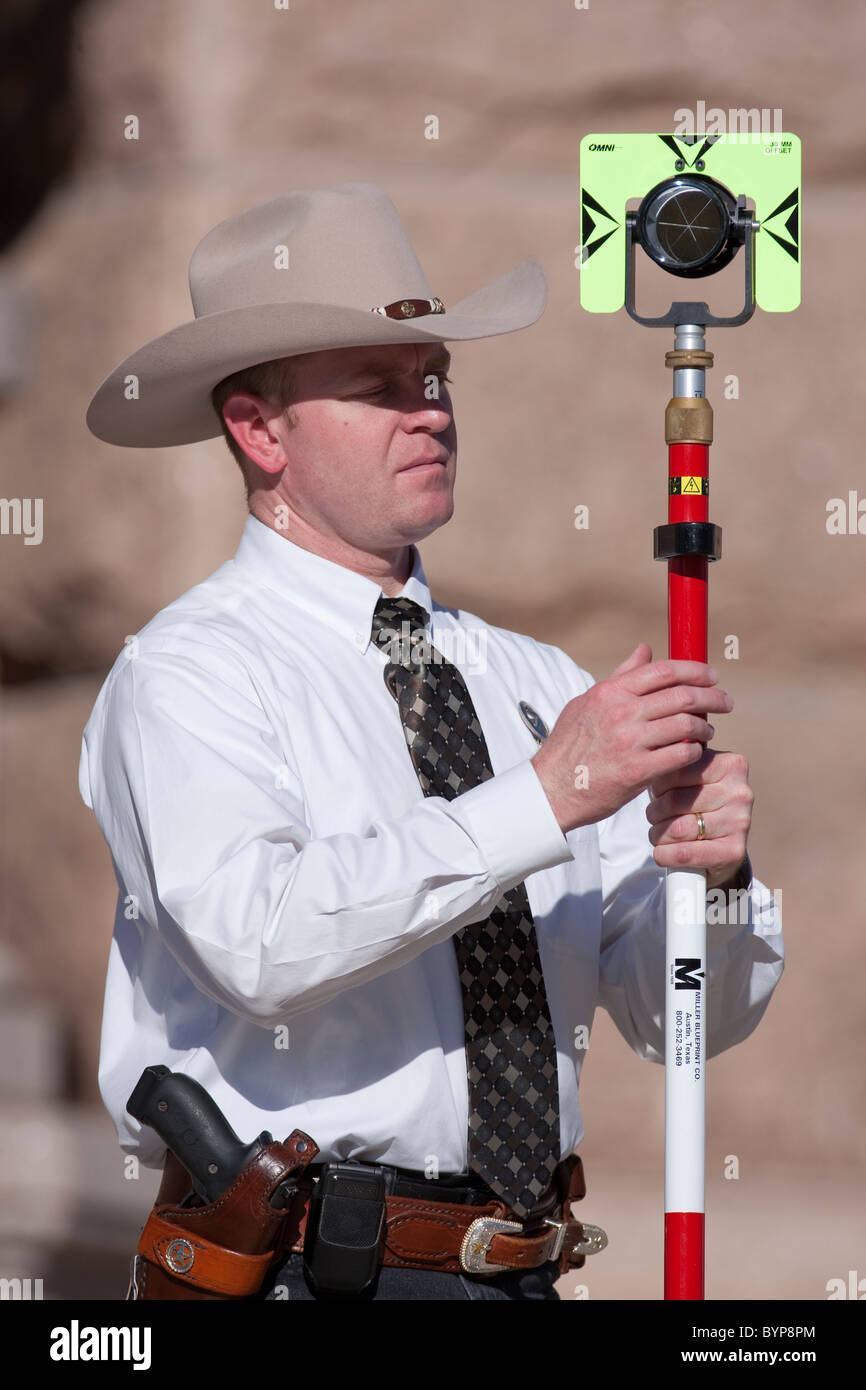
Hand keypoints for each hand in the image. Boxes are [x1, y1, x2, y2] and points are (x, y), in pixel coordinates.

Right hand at [531, 642, 732, 834]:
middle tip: (726, 702)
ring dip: (705, 727)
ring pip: (686, 725)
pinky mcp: (637, 772)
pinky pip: (681, 755)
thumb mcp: (587, 702)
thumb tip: (646, 649)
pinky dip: (694, 752)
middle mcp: (621, 713)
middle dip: (712, 697)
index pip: (664, 671)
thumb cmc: (569, 745)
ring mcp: (630, 742)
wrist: (551, 788)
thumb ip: (621, 676)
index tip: (712, 676)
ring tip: (708, 731)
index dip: (695, 670)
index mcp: (610, 692)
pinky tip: (694, 752)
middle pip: (682, 696)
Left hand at [645, 745, 753, 889]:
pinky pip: (685, 853)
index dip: (658, 786)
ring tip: (658, 833)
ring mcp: (740, 822)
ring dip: (657, 834)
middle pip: (674, 801)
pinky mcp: (734, 851)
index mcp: (731, 765)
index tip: (658, 793)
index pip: (677, 771)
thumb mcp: (692, 777)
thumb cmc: (700, 804)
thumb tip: (657, 749)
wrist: (723, 844)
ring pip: (677, 829)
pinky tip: (662, 852)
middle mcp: (740, 792)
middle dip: (654, 812)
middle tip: (654, 817)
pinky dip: (664, 854)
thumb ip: (678, 761)